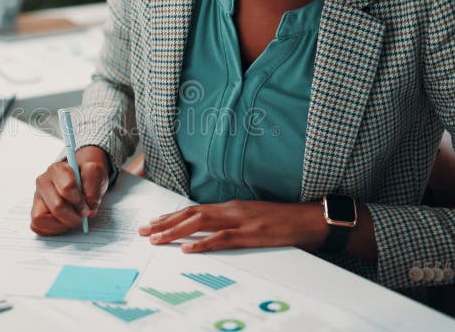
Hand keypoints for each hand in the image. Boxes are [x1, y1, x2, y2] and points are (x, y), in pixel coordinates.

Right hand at [31, 146, 109, 235]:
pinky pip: (38, 226)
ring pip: (42, 218)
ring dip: (62, 224)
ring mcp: (38, 197)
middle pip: (56, 206)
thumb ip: (94, 188)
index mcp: (57, 169)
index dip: (79, 201)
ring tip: (72, 218)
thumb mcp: (96, 174)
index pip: (67, 188)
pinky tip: (64, 222)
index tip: (87, 206)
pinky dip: (53, 229)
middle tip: (82, 215)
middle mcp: (43, 182)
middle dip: (73, 216)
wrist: (81, 180)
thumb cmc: (85, 178)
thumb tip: (89, 209)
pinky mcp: (36, 211)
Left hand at [138, 200, 327, 252]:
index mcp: (231, 206)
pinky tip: (188, 249)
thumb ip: (232, 219)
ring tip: (157, 239)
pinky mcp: (252, 234)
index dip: (172, 216)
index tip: (153, 222)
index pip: (194, 210)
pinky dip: (203, 244)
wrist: (310, 218)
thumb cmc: (283, 219)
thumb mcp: (252, 215)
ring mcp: (241, 221)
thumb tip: (211, 227)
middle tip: (144, 231)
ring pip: (200, 224)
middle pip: (191, 215)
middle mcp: (232, 209)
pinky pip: (223, 239)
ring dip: (176, 232)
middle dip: (165, 223)